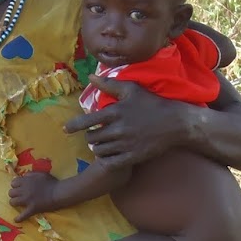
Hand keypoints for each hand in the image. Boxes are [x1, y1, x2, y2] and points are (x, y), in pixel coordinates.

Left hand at [9, 171, 57, 221]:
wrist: (58, 192)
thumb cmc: (51, 182)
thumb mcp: (40, 174)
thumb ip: (30, 174)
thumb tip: (23, 176)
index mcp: (26, 181)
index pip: (13, 183)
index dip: (15, 185)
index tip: (19, 187)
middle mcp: (24, 190)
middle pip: (10, 193)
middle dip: (14, 194)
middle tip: (19, 195)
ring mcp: (27, 200)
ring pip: (12, 202)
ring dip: (14, 203)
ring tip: (18, 204)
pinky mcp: (32, 209)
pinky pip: (22, 215)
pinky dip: (18, 218)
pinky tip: (16, 220)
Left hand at [64, 78, 180, 168]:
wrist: (174, 123)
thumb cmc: (152, 103)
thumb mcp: (131, 89)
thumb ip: (109, 84)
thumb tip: (90, 77)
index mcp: (115, 112)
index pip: (87, 121)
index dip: (73, 126)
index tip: (66, 129)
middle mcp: (118, 129)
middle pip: (91, 138)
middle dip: (90, 136)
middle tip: (96, 134)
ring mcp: (125, 145)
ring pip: (99, 151)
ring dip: (98, 148)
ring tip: (103, 144)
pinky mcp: (132, 157)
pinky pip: (110, 162)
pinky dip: (106, 159)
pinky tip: (110, 154)